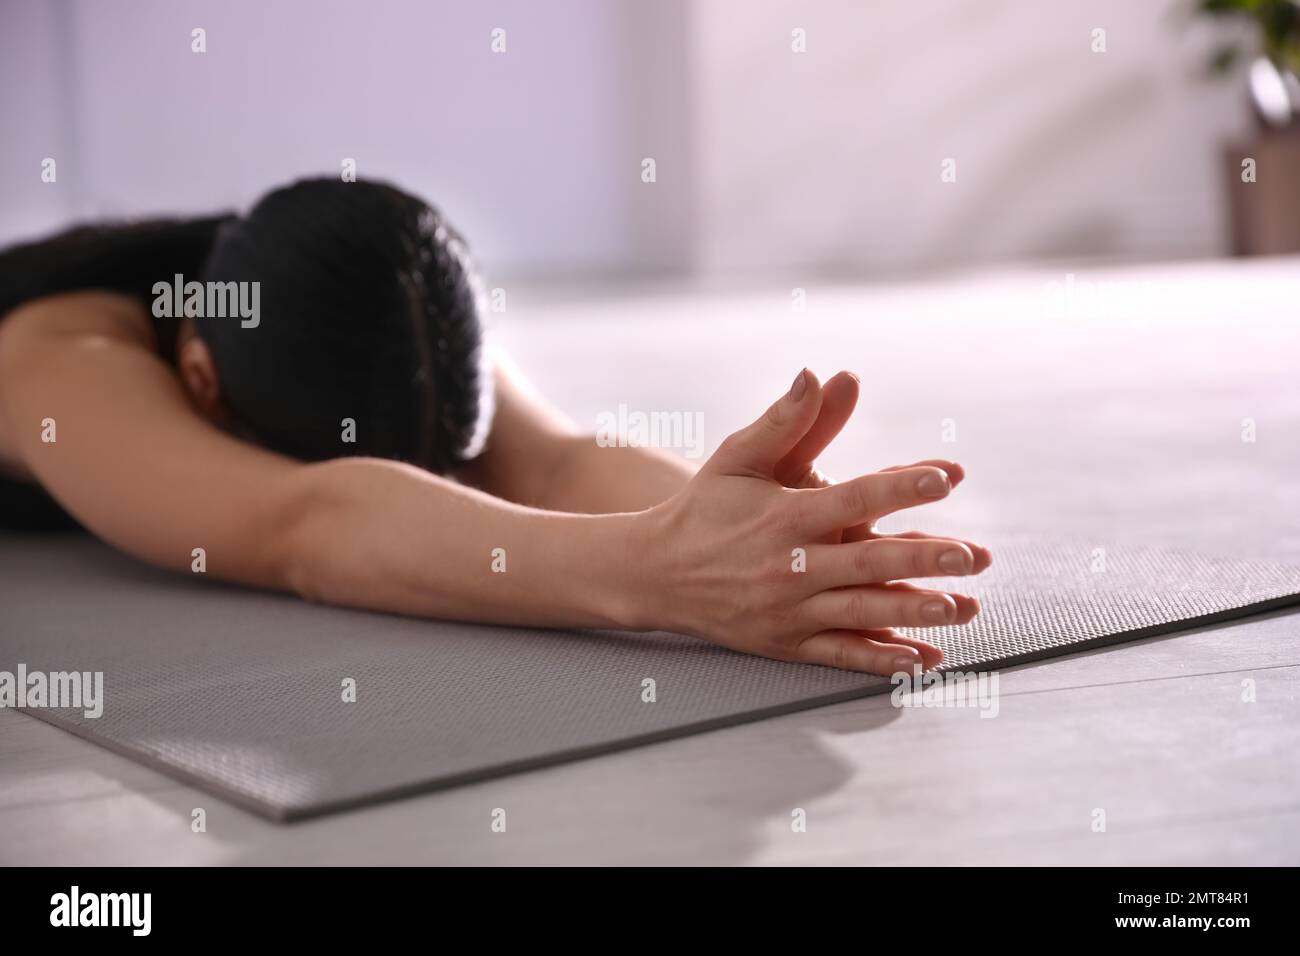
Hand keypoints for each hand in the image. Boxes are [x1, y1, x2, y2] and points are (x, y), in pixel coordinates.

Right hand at [634, 369, 990, 673]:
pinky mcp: (785, 643)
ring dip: (914, 612)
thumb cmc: (704, 506)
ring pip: (862, 613)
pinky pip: (840, 655)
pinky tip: (922, 659)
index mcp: (784, 516)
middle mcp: (790, 566)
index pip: (854, 498)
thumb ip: (784, 420)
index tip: (946, 477)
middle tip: (973, 555)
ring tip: (962, 608)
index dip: (902, 487)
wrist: (654, 572)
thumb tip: (816, 374)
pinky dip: (883, 660)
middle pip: (867, 563)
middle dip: (923, 559)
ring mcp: (788, 610)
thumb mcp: (738, 456)